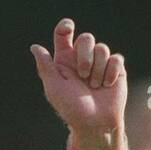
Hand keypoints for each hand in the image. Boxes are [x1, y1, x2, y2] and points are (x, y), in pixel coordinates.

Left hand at [30, 19, 126, 134]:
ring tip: (94, 86)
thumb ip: (45, 66)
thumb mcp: (54, 88)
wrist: (94, 123)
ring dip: (97, 69)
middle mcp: (82, 58)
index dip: (65, 26)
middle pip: (86, 38)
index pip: (63, 35)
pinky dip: (110, 73)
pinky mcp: (115, 68)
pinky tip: (106, 86)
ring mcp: (99, 62)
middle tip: (83, 75)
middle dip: (85, 56)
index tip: (68, 28)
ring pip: (102, 48)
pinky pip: (116, 58)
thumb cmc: (70, 108)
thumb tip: (35, 47)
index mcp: (64, 60)